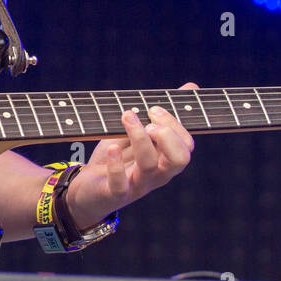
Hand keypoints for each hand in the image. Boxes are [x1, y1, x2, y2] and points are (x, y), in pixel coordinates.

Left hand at [62, 83, 196, 230]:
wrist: (88, 189)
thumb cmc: (119, 157)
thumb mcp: (139, 131)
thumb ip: (162, 113)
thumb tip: (191, 87)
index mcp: (166, 158)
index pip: (186, 146)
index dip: (175, 125)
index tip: (153, 109)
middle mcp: (157, 174)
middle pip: (179, 159)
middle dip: (167, 134)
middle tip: (148, 120)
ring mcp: (137, 185)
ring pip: (149, 165)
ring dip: (140, 137)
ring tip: (127, 117)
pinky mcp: (114, 194)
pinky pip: (119, 184)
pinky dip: (116, 164)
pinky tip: (112, 147)